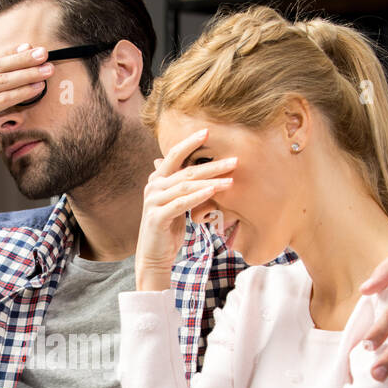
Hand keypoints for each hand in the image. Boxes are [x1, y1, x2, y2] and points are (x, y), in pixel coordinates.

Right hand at [136, 127, 234, 290]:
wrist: (154, 255)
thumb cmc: (169, 228)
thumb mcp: (179, 203)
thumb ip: (184, 185)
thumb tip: (199, 168)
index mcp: (158, 180)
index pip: (174, 155)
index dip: (190, 142)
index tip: (208, 131)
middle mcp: (153, 187)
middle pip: (185, 170)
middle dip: (212, 165)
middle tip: (235, 161)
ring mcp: (153, 201)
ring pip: (184, 185)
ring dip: (210, 181)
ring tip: (231, 180)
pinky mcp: (156, 217)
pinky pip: (180, 203)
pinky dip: (197, 196)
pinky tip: (212, 191)